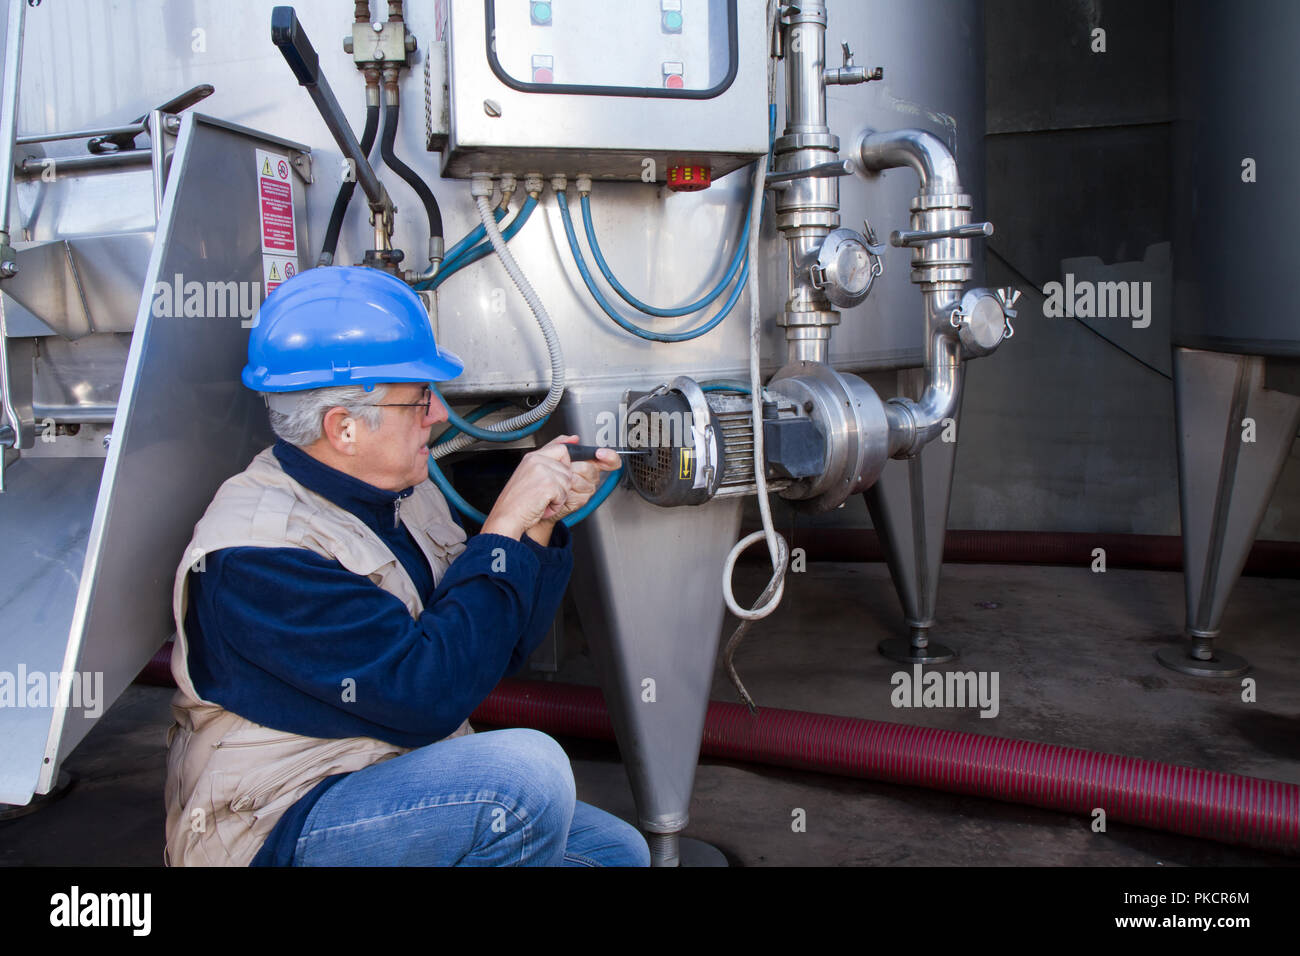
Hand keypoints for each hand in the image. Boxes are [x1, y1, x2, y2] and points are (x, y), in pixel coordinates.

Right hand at [480, 436, 619, 538]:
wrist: (506, 518)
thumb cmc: (518, 502)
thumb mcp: (533, 475)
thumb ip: (553, 456)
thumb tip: (574, 439)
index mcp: (534, 456)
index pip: (563, 447)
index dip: (581, 454)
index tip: (595, 457)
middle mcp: (538, 459)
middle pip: (573, 466)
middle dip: (570, 484)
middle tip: (551, 494)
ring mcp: (542, 470)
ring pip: (570, 482)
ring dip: (561, 496)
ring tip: (544, 500)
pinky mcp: (547, 483)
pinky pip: (565, 494)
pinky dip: (556, 504)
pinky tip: (544, 505)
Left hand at [543, 438, 620, 523]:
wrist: (540, 494)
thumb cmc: (546, 476)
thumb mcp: (550, 454)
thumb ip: (561, 443)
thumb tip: (573, 439)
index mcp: (588, 462)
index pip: (609, 460)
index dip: (610, 456)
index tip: (600, 453)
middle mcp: (590, 476)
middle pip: (590, 468)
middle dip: (574, 467)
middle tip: (563, 469)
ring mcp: (587, 489)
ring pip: (583, 481)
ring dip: (568, 479)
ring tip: (559, 480)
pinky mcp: (581, 500)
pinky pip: (577, 494)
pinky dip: (565, 490)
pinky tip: (560, 489)